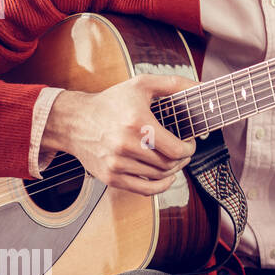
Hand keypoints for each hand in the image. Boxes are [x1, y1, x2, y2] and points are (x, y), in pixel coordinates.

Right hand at [50, 75, 196, 196]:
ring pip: (159, 176)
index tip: (190, 142)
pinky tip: (167, 178)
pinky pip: (144, 190)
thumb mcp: (141, 84)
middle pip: (169, 163)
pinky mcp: (110, 176)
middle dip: (183, 158)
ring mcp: (117, 164)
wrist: (74, 121)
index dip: (190, 148)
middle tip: (184, 150)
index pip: (176, 149)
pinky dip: (161, 186)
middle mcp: (125, 145)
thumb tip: (200, 87)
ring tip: (173, 158)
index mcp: (137, 123)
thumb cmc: (111, 102)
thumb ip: (173, 84)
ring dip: (172, 169)